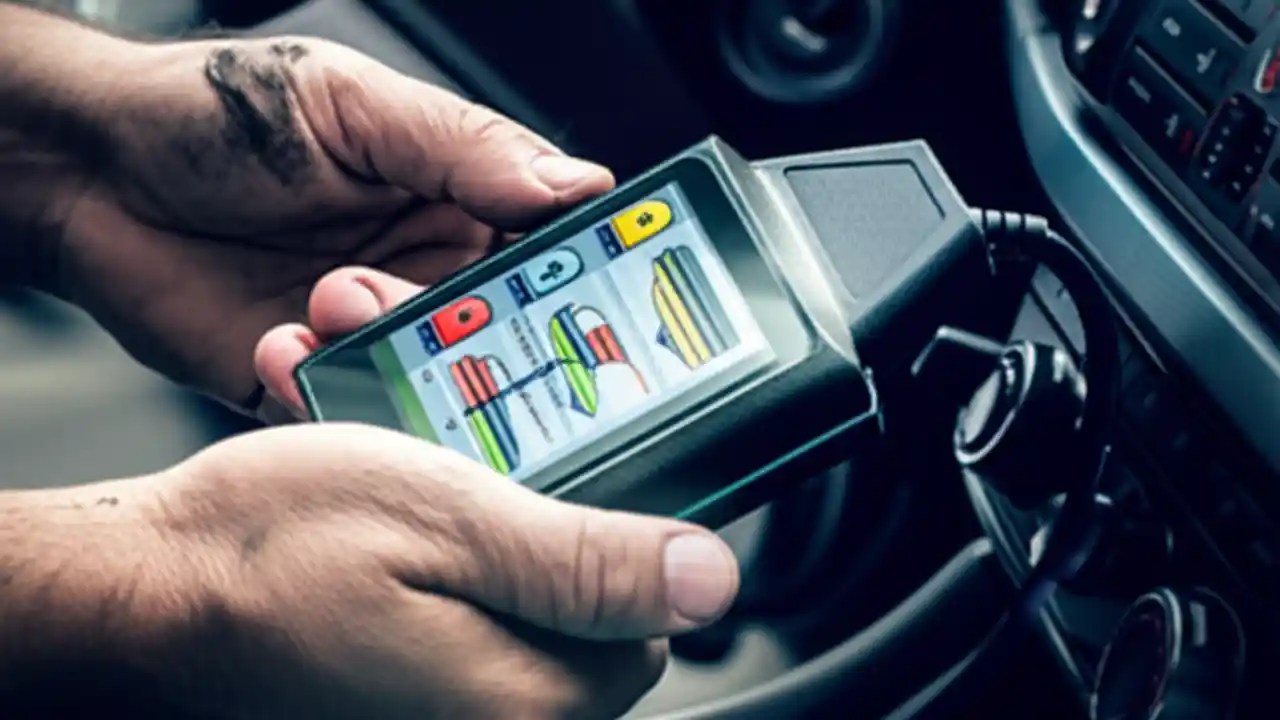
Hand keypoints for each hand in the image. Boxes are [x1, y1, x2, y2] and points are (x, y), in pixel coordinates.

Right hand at [0, 423, 738, 718]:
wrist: (138, 593)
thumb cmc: (267, 554)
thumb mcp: (447, 518)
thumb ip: (585, 560)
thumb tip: (706, 580)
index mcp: (528, 692)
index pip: (646, 619)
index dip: (616, 530)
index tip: (568, 464)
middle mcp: (491, 716)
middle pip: (574, 600)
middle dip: (536, 500)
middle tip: (474, 438)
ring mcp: (440, 703)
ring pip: (507, 588)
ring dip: (473, 505)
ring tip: (405, 441)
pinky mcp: (401, 682)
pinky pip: (451, 601)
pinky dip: (429, 540)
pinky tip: (380, 485)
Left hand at [19, 32, 611, 419]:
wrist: (88, 172)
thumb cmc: (217, 115)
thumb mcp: (350, 104)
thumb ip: (464, 147)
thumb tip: (574, 184)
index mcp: (456, 200)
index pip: (548, 248)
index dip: (576, 273)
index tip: (587, 290)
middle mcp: (426, 273)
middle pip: (505, 330)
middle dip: (479, 326)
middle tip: (433, 300)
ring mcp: (371, 334)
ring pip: (433, 379)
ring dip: (391, 348)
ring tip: (327, 295)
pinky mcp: (311, 383)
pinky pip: (351, 416)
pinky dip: (325, 395)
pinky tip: (278, 344)